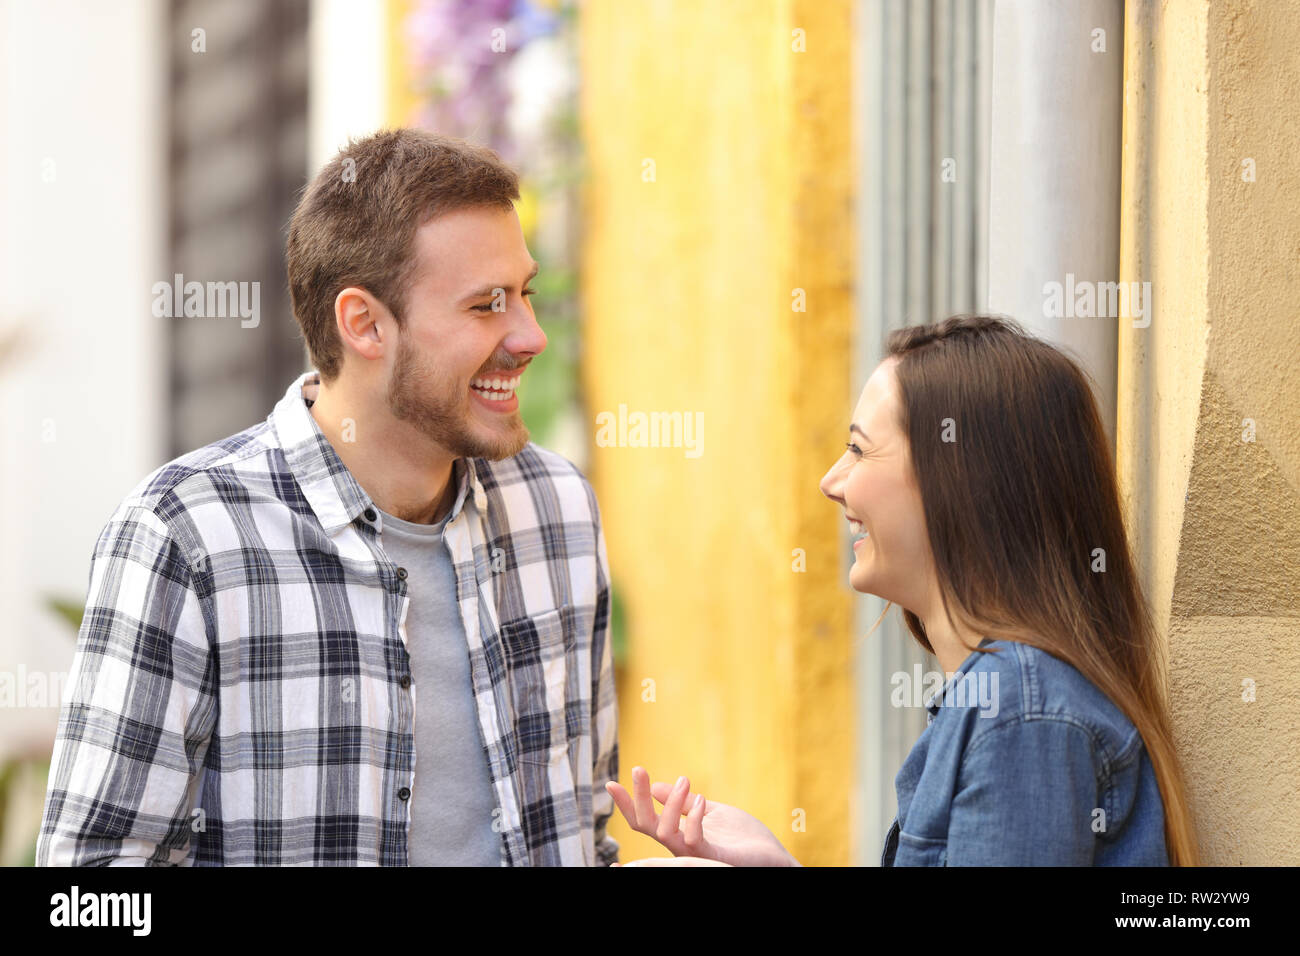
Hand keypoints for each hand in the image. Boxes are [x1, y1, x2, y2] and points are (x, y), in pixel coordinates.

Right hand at [606, 766, 800, 867]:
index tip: (610, 782)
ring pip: (664, 833)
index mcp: (678, 835)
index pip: (644, 821)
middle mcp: (681, 847)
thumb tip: (657, 787)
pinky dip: (692, 818)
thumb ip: (684, 803)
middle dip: (637, 798)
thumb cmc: (743, 837)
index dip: (626, 804)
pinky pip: (694, 841)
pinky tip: (699, 800)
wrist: (772, 856)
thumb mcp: (709, 811)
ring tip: (686, 781)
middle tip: (638, 769)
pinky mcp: (714, 857)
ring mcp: (696, 854)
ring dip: (671, 803)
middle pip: (646, 826)